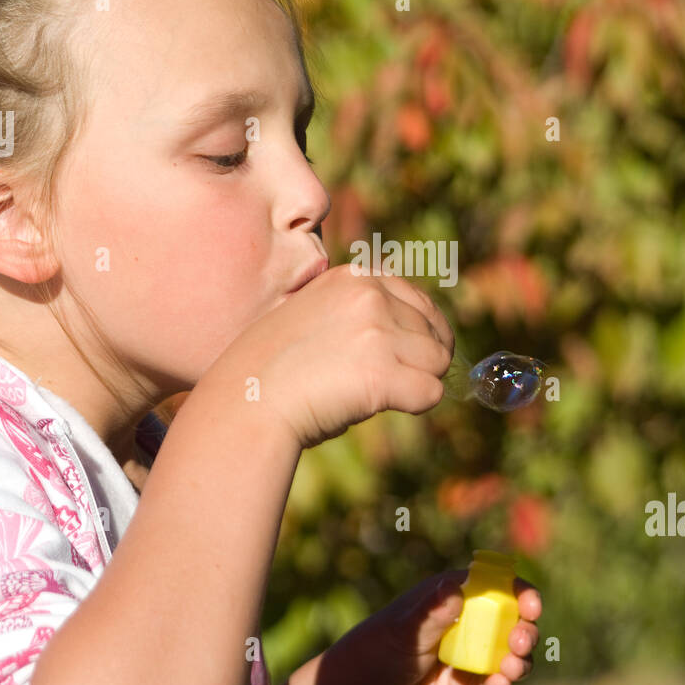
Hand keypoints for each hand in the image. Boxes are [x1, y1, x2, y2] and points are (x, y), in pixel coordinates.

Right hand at [202, 264, 454, 449]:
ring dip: (417, 382)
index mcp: (353, 278)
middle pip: (435, 333)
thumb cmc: (276, 369)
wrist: (245, 400)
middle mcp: (370, 296)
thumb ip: (361, 314)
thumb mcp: (317, 316)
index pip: (421, 302)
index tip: (414, 357)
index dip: (424, 334)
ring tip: (376, 393)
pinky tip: (380, 406)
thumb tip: (421, 338)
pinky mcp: (382, 372)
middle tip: (391, 382)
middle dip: (422, 361)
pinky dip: (415, 405)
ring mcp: (378, 332)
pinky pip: (432, 392)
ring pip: (439, 362)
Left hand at [321, 569, 541, 684]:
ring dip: (521, 657)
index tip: (530, 604)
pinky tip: (500, 683)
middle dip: (525, 628)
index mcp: (452, 596)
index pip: (495, 585)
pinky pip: (497, 681)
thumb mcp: (401, 629)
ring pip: (511, 652)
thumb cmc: (374, 650)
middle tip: (521, 639)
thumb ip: (430, 612)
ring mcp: (471, 655)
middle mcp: (467, 622)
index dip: (519, 590)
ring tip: (512, 667)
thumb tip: (456, 588)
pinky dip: (505, 682)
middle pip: (512, 619)